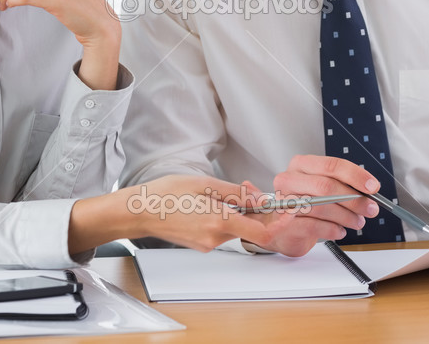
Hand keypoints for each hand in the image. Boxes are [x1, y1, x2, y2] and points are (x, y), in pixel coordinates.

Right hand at [69, 175, 287, 254]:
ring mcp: (208, 243)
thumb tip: (259, 198)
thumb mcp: (205, 183)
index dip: (281, 223)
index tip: (289, 211)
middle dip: (260, 212)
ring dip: (242, 213)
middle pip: (252, 229)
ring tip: (231, 192)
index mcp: (219, 221)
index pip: (262, 233)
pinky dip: (228, 217)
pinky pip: (224, 230)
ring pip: (238, 228)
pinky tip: (217, 203)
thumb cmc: (165, 195)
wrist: (139, 212)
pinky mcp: (202, 244)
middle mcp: (216, 237)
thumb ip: (235, 192)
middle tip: (257, 192)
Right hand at [246, 155, 381, 255]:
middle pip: (326, 186)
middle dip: (354, 199)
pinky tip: (340, 230)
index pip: (331, 165)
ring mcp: (285, 201)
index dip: (355, 176)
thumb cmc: (305, 204)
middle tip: (370, 208)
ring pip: (322, 207)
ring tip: (357, 221)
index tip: (373, 187)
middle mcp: (290, 179)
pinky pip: (315, 226)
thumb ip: (343, 185)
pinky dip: (333, 229)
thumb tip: (369, 192)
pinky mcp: (284, 224)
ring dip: (346, 217)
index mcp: (301, 165)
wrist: (280, 227)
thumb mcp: (322, 188)